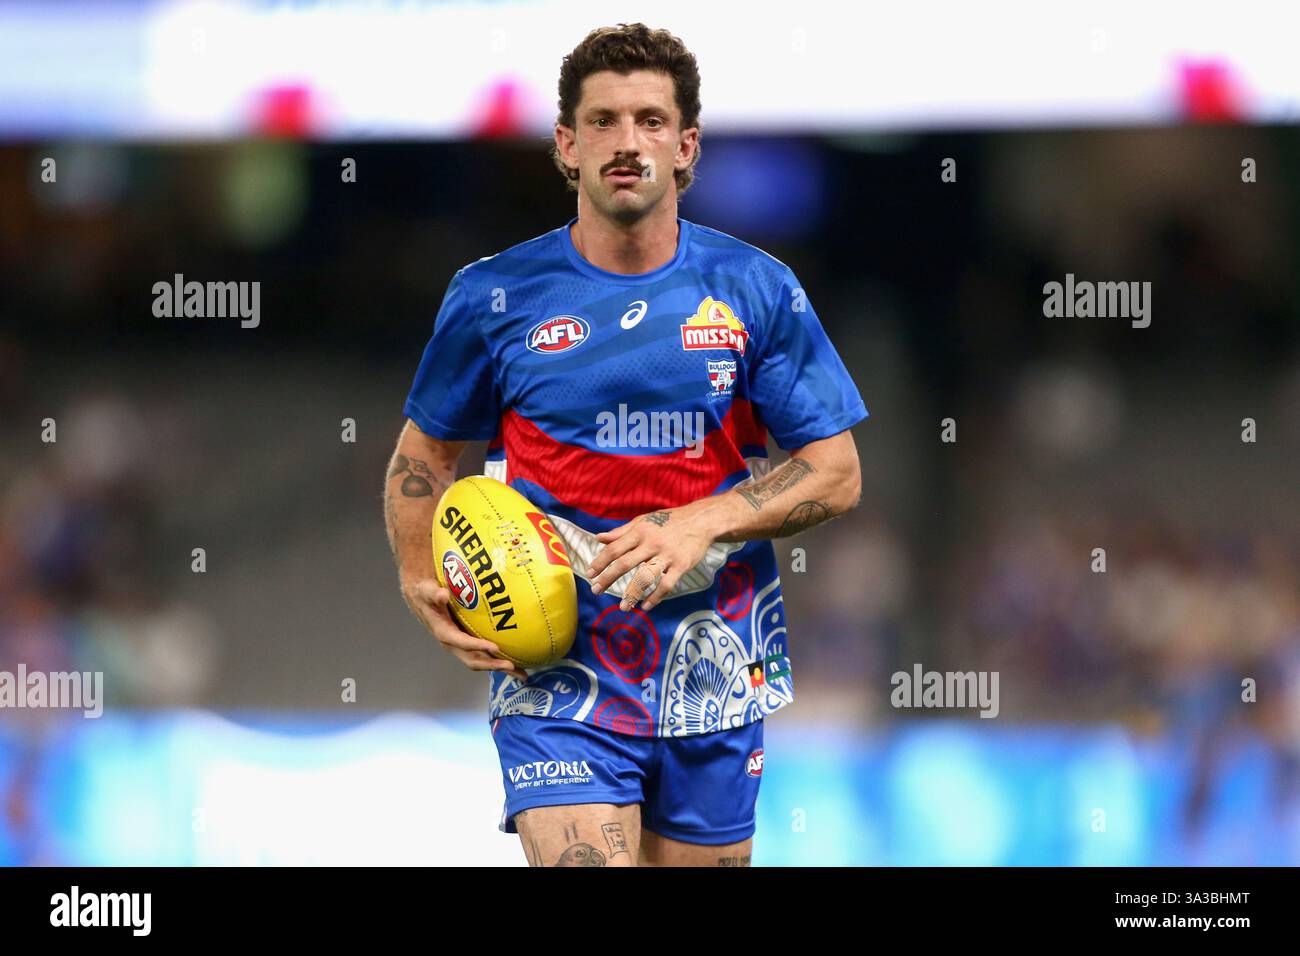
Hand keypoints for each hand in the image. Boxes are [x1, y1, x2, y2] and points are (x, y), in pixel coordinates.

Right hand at [403, 578, 528, 681]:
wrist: (423, 599)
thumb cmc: (426, 593)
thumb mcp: (427, 591)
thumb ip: (435, 594)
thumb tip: (443, 595)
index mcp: (444, 633)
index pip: (462, 642)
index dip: (477, 646)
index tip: (495, 647)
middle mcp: (453, 644)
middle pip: (473, 660)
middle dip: (493, 665)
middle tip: (512, 666)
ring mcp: (461, 646)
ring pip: (481, 661)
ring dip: (500, 667)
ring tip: (522, 674)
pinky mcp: (468, 643)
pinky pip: (485, 655)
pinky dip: (499, 660)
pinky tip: (517, 662)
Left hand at [586, 507, 714, 611]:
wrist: (701, 520)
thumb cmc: (668, 521)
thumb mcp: (643, 521)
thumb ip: (621, 532)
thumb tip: (598, 538)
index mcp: (640, 531)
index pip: (615, 548)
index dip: (600, 561)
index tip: (589, 574)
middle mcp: (651, 543)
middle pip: (625, 563)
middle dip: (608, 578)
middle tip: (595, 590)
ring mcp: (667, 555)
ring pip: (645, 577)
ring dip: (632, 594)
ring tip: (623, 607)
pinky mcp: (682, 565)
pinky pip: (666, 584)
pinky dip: (656, 597)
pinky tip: (646, 606)